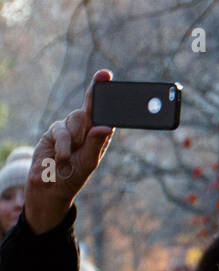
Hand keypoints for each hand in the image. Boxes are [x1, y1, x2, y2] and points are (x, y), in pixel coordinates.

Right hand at [25, 69, 114, 234]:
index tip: (107, 74)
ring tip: (73, 157)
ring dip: (75, 139)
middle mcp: (86, 128)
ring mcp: (69, 128)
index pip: (105, 111)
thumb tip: (105, 126)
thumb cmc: (74, 175)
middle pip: (90, 106)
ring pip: (76, 119)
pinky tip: (62, 159)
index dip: (106, 93)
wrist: (50, 187)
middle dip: (96, 92)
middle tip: (104, 76)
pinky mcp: (54, 131)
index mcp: (99, 134)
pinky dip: (63, 147)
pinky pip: (61, 131)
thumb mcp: (88, 161)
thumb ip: (95, 143)